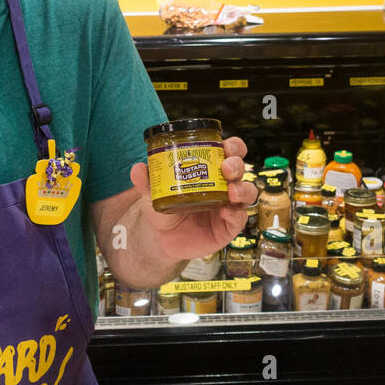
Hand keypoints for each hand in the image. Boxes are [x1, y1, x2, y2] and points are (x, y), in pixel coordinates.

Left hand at [127, 136, 253, 262]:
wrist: (160, 238)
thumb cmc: (163, 208)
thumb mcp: (153, 193)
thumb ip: (146, 182)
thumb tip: (137, 168)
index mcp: (210, 169)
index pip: (229, 152)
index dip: (233, 146)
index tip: (226, 146)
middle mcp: (223, 184)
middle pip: (240, 168)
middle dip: (237, 164)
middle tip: (226, 167)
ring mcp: (228, 205)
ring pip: (247, 192)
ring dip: (242, 188)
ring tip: (231, 190)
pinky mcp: (229, 226)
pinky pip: (239, 218)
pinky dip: (236, 213)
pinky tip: (226, 211)